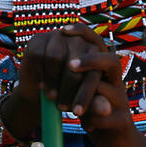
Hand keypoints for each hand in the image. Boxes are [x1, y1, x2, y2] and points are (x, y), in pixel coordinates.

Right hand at [0, 23, 105, 139]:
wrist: (43, 89)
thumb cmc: (72, 95)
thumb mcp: (87, 103)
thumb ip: (97, 105)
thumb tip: (106, 110)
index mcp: (100, 52)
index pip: (105, 62)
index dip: (90, 83)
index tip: (77, 110)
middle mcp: (82, 39)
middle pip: (77, 62)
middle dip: (70, 88)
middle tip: (64, 108)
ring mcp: (59, 36)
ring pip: (56, 57)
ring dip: (53, 82)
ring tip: (53, 97)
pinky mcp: (39, 39)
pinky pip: (39, 55)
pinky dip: (40, 74)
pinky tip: (42, 86)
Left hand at [60, 24, 145, 146]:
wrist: (119, 144)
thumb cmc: (95, 113)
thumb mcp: (83, 92)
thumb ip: (72, 79)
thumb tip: (52, 60)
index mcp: (105, 73)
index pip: (98, 44)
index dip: (83, 34)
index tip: (63, 30)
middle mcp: (117, 83)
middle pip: (111, 62)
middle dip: (90, 61)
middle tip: (70, 65)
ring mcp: (122, 102)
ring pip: (105, 90)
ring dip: (82, 97)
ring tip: (65, 108)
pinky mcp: (123, 122)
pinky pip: (107, 116)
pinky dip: (91, 120)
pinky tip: (85, 126)